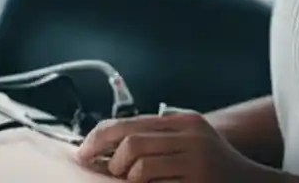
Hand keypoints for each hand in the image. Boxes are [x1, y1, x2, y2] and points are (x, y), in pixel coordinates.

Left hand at [74, 110, 279, 181]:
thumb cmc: (215, 166)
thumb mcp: (190, 142)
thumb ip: (158, 138)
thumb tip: (107, 146)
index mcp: (184, 121)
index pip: (129, 122)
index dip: (99, 137)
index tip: (84, 152)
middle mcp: (191, 136)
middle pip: (131, 143)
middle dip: (110, 161)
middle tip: (106, 171)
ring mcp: (197, 161)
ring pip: (140, 167)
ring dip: (127, 179)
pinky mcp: (198, 182)